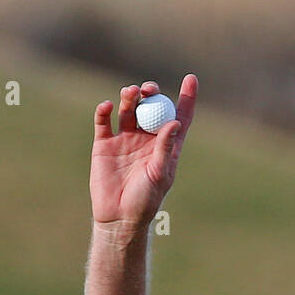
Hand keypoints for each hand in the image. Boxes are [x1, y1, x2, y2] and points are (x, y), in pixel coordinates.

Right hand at [90, 75, 196, 227]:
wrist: (119, 216)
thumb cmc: (146, 200)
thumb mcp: (159, 174)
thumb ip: (165, 148)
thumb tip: (174, 123)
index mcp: (166, 145)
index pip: (179, 116)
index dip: (186, 97)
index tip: (191, 78)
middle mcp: (146, 138)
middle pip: (151, 106)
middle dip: (151, 93)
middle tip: (148, 89)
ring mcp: (125, 139)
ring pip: (129, 109)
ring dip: (130, 97)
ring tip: (131, 93)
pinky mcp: (104, 143)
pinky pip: (104, 121)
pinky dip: (105, 111)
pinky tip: (108, 107)